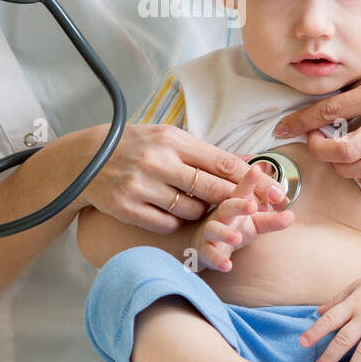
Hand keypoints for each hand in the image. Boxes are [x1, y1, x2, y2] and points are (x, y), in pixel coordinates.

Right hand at [76, 123, 282, 234]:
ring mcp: (142, 185)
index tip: (275, 192)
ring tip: (198, 207)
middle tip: (254, 212)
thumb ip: (204, 152)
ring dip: (202, 213)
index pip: (222, 162)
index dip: (253, 180)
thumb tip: (246, 164)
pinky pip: (166, 223)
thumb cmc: (135, 146)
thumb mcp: (169, 138)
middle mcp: (159, 161)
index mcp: (173, 140)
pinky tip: (172, 214)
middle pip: (212, 189)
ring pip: (191, 210)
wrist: (85, 160)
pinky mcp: (128, 207)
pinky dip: (175, 222)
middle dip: (237, 202)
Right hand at [190, 163, 293, 272]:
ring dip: (225, 233)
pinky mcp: (204, 250)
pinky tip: (227, 266)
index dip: (249, 181)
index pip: (242, 191)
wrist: (202, 244)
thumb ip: (272, 220)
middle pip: (228, 207)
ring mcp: (210, 232)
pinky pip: (209, 254)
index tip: (257, 169)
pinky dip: (217, 260)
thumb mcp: (254, 223)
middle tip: (252, 205)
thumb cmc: (231, 227)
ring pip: (214, 229)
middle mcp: (221, 215)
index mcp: (234, 204)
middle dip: (239, 205)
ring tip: (237, 238)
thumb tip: (291, 215)